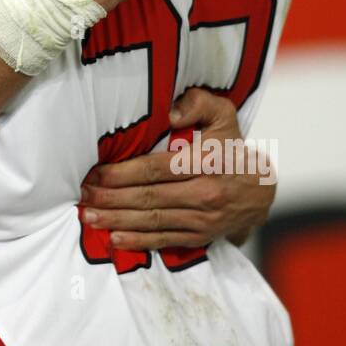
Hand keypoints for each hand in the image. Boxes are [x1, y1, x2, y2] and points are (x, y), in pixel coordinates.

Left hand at [80, 87, 275, 250]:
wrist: (261, 191)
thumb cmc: (232, 148)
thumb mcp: (223, 116)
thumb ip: (198, 103)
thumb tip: (171, 113)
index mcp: (206, 163)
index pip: (156, 169)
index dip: (123, 172)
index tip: (96, 172)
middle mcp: (204, 194)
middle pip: (149, 197)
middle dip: (112, 197)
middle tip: (84, 194)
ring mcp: (202, 220)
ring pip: (153, 221)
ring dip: (117, 220)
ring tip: (89, 216)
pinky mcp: (199, 237)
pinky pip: (164, 240)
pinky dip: (138, 241)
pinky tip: (114, 238)